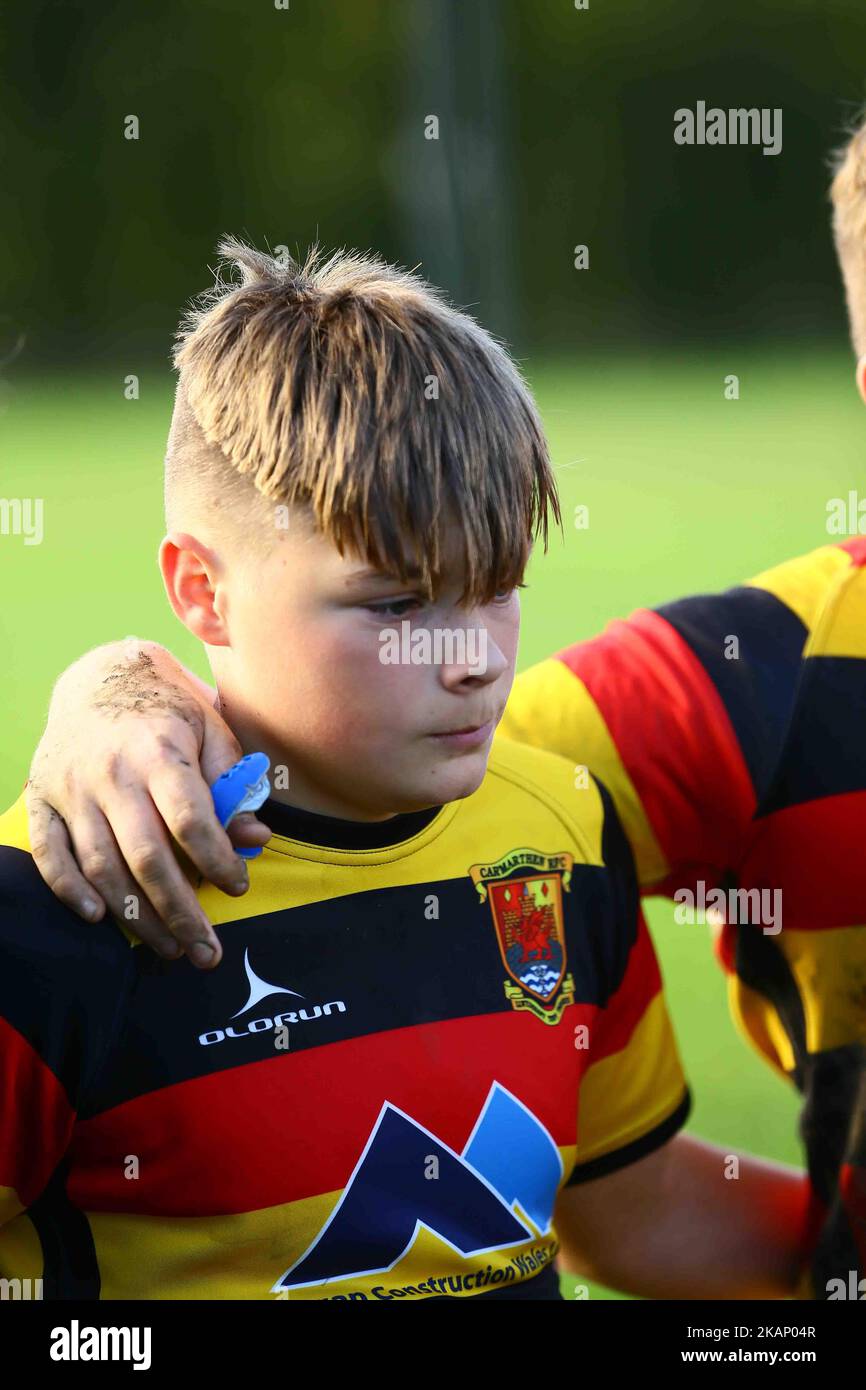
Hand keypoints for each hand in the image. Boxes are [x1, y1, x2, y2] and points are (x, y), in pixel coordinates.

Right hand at [25, 639, 270, 967]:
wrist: (98, 677)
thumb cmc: (168, 712)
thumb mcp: (212, 732)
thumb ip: (233, 785)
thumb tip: (254, 838)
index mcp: (159, 751)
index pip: (190, 819)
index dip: (217, 861)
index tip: (238, 886)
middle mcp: (111, 771)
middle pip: (147, 855)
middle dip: (181, 912)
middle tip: (207, 952)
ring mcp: (71, 787)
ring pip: (101, 866)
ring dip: (136, 916)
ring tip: (170, 948)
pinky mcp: (42, 799)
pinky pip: (51, 854)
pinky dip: (69, 890)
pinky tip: (98, 918)